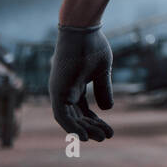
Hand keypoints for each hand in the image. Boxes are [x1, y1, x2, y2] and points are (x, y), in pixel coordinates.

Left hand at [48, 24, 114, 141]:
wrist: (83, 29)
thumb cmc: (92, 45)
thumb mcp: (102, 71)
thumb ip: (103, 89)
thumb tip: (107, 109)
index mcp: (73, 86)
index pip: (82, 109)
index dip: (95, 121)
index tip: (109, 129)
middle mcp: (63, 91)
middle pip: (76, 116)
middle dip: (92, 127)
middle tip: (108, 136)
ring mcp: (59, 91)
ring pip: (69, 119)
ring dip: (85, 129)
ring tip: (101, 137)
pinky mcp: (56, 91)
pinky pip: (61, 115)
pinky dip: (72, 127)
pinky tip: (85, 135)